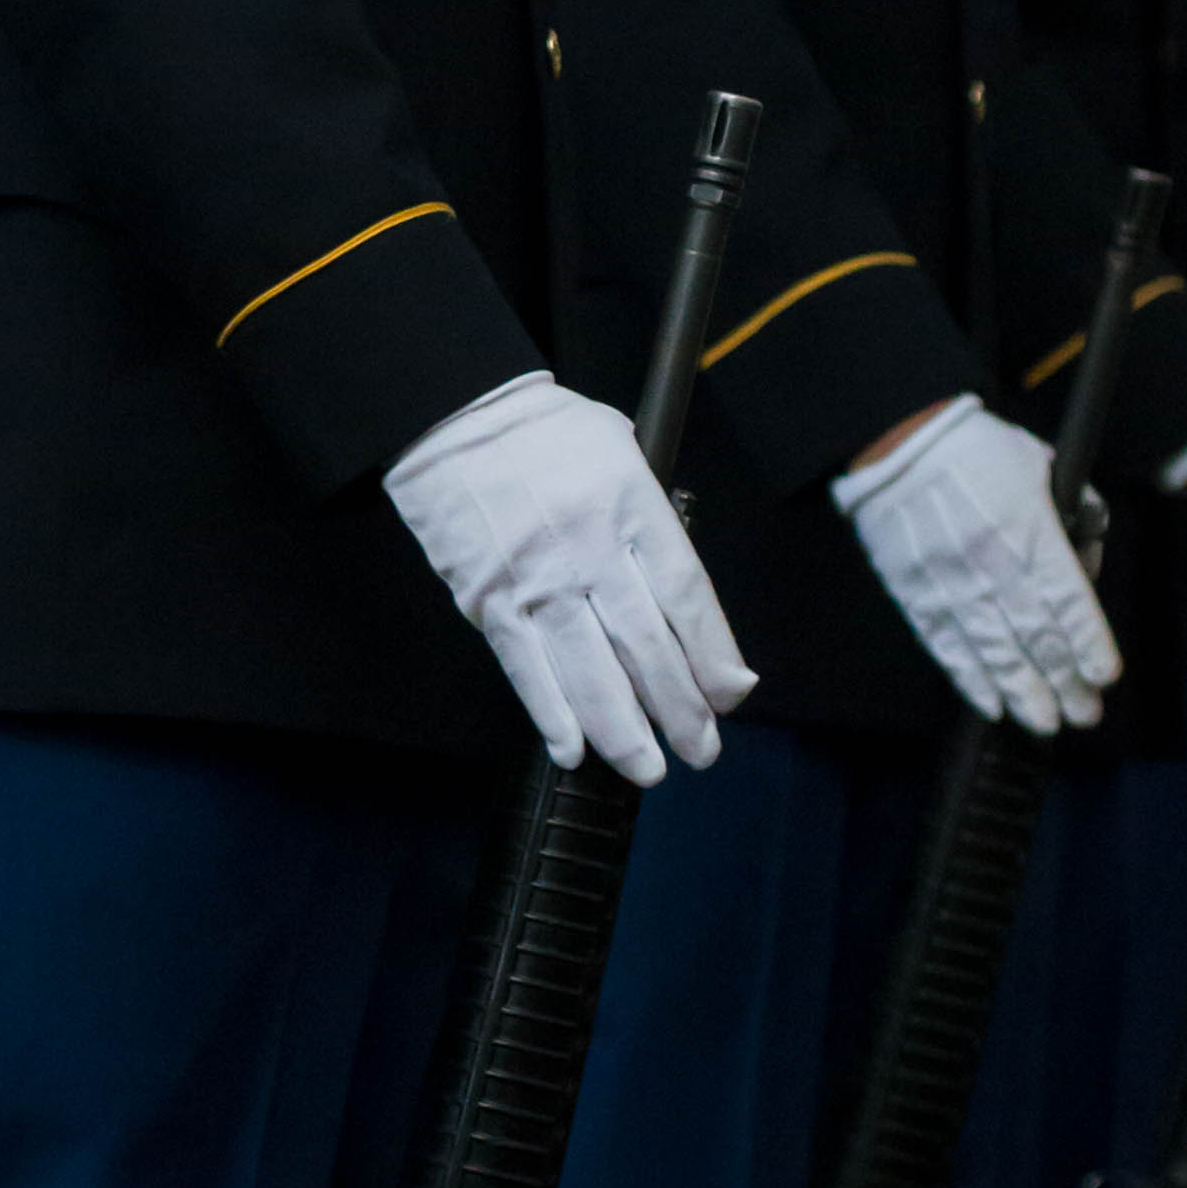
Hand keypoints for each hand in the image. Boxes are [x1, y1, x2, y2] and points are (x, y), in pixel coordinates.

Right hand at [386, 369, 754, 786]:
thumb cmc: (547, 435)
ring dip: (623, 731)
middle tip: (702, 749)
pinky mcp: (489, 601)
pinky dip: (552, 714)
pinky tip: (574, 750)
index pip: (686, 595)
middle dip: (680, 709)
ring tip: (648, 769)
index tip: (731, 695)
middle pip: (646, 646)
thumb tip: (690, 611)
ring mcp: (536, 580)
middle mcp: (588, 549)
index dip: (712, 656)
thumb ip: (657, 526)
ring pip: (589, 672)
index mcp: (630, 506)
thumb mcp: (623, 451)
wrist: (455, 418)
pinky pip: (527, 669)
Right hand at [832, 392, 1116, 734]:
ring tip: (1045, 723)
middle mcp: (990, 561)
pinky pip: (946, 645)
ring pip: (992, 650)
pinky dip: (970, 679)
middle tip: (1086, 713)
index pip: (1067, 598)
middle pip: (1035, 635)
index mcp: (1027, 527)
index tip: (1105, 675)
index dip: (1088, 642)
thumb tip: (1091, 558)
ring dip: (1022, 693)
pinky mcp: (915, 593)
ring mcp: (949, 581)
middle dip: (1064, 681)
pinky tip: (992, 706)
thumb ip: (1077, 510)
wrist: (900, 445)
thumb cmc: (978, 451)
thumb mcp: (1042, 463)